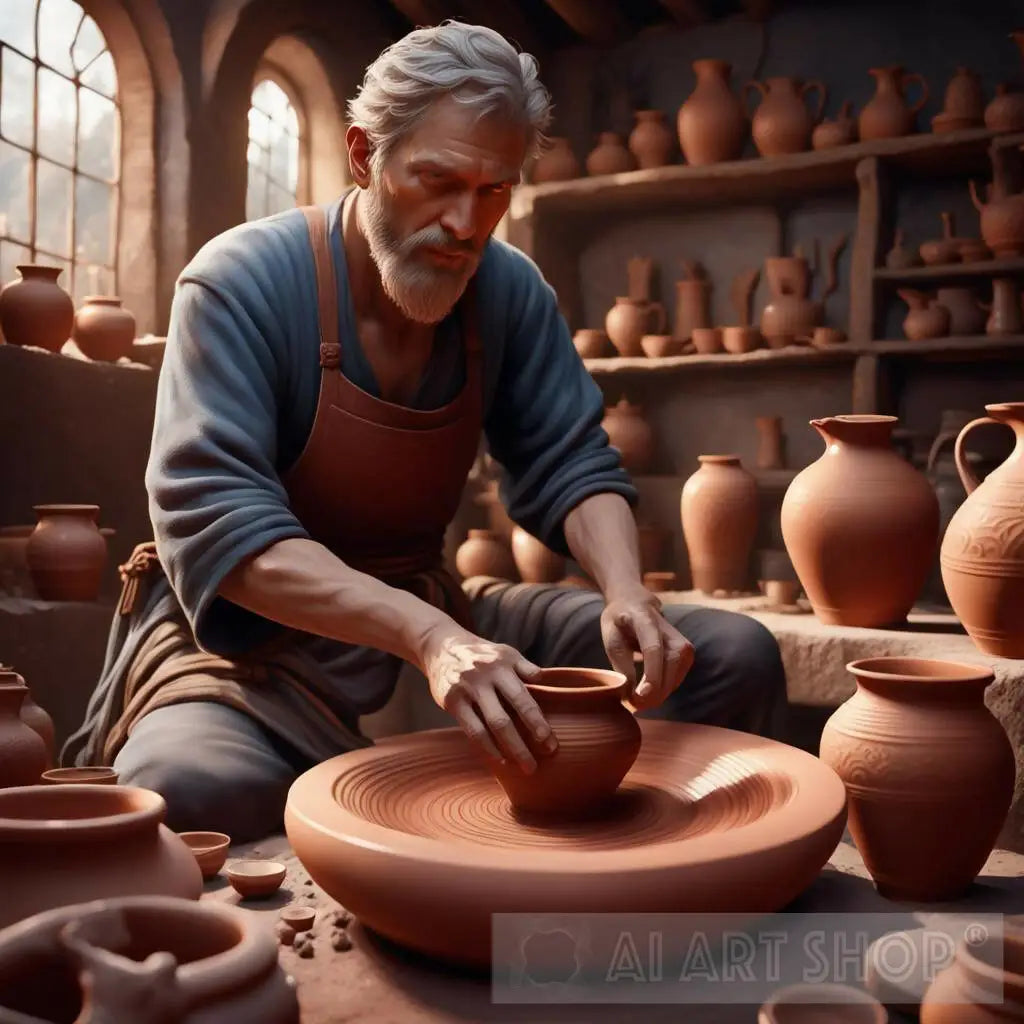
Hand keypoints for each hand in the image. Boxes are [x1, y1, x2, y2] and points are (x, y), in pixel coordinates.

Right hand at [419, 625, 556, 772]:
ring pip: (489, 725)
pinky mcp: (451, 701)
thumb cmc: (483, 655)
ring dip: (508, 749)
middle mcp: (485, 676)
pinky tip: (500, 758)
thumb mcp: (506, 653)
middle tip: (536, 765)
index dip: (537, 721)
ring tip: (522, 766)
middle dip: (523, 743)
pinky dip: (487, 747)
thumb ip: (526, 668)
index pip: (523, 697)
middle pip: (506, 716)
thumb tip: (549, 683)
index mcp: (503, 665)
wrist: (441, 645)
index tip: (549, 742)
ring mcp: (467, 689)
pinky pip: (471, 729)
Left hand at [600, 586, 694, 709]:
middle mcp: (670, 631)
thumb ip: (622, 666)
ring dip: (658, 695)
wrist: (636, 604)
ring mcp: (683, 643)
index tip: (640, 696)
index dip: (650, 675)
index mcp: (646, 620)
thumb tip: (630, 695)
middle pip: (669, 666)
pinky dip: (663, 690)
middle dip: (653, 692)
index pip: (653, 649)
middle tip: (633, 706)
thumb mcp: (612, 639)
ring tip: (638, 702)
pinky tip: (648, 694)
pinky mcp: (687, 654)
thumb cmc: (619, 622)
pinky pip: (677, 679)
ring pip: (675, 676)